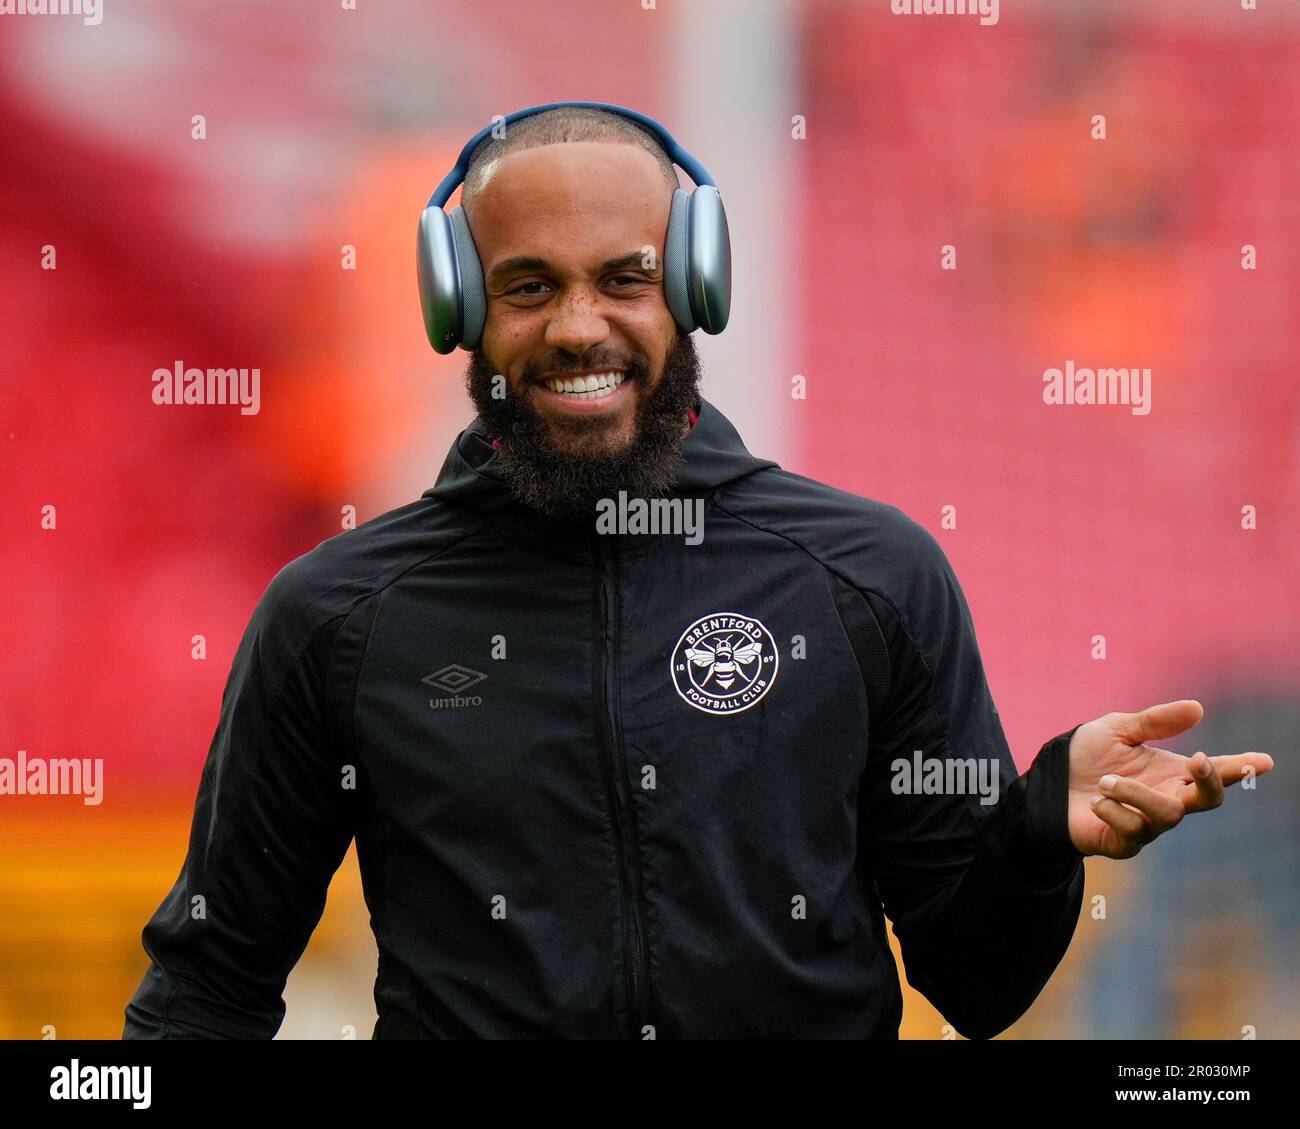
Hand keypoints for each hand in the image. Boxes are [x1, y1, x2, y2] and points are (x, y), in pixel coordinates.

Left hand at [1065, 700, 1273, 857]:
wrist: (1048, 783)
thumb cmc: (1086, 757)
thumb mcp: (1118, 730)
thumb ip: (1155, 722)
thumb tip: (1197, 708)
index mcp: (1171, 772)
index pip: (1214, 770)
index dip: (1240, 767)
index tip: (1264, 761)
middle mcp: (1167, 799)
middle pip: (1207, 799)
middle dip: (1210, 781)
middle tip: (1196, 759)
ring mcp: (1149, 824)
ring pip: (1167, 814)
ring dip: (1135, 792)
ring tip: (1104, 781)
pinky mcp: (1125, 843)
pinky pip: (1133, 830)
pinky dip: (1113, 810)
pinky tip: (1095, 801)